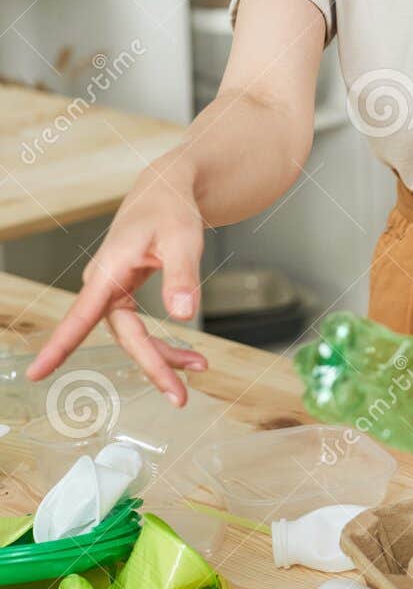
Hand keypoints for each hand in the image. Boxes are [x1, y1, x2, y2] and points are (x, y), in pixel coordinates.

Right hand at [25, 165, 207, 404]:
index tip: (36, 372)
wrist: (166, 192)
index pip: (81, 315)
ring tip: (199, 367)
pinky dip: (163, 344)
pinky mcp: (124, 295)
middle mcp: (104, 284)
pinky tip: (188, 357)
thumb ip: (182, 276)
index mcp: (109, 270)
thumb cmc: (170, 210)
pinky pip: (139, 329)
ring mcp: (112, 291)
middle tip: (179, 396)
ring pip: (133, 336)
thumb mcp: (183, 238)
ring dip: (162, 356)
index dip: (59, 346)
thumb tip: (184, 315)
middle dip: (151, 365)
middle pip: (123, 335)